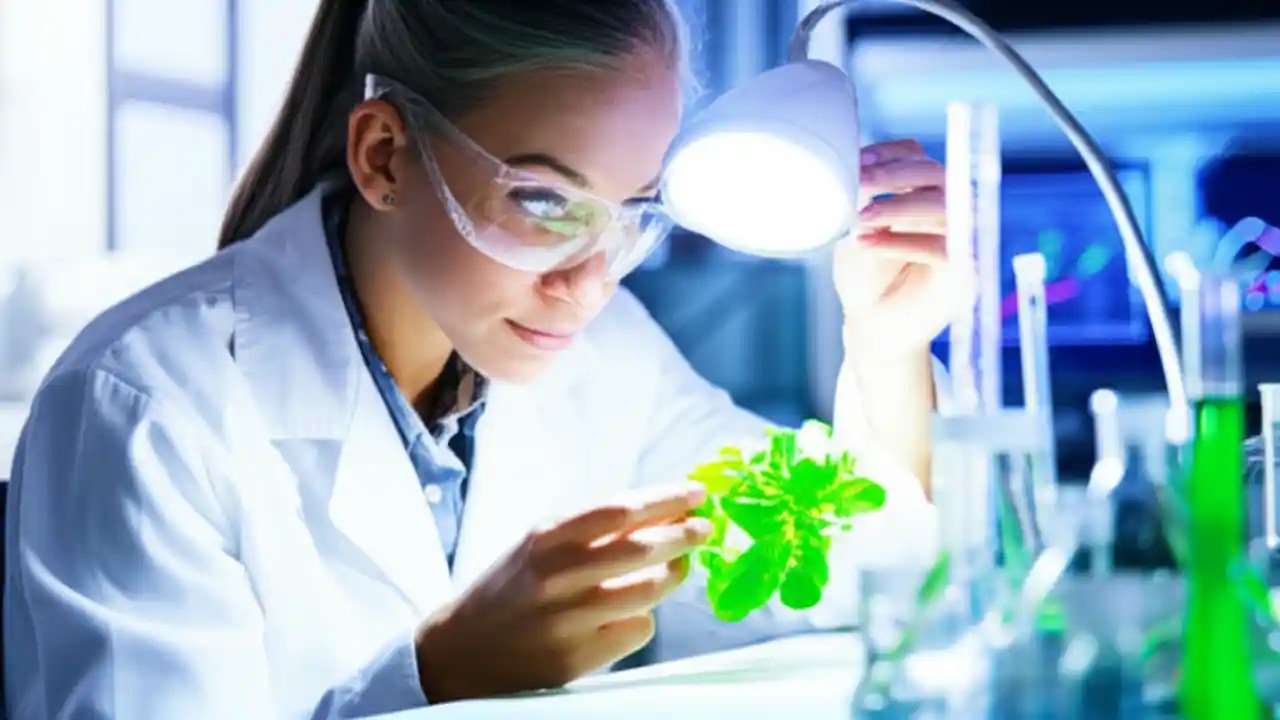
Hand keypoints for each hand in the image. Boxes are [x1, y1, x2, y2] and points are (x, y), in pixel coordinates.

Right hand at [414, 483, 710, 701]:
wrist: (460, 653)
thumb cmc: (508, 590)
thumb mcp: (537, 546)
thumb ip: (588, 531)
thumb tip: (658, 510)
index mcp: (546, 538)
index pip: (618, 509)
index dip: (664, 498)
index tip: (695, 492)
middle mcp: (558, 575)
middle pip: (641, 548)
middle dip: (684, 534)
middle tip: (705, 528)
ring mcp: (569, 619)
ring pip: (648, 591)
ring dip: (673, 574)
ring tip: (679, 566)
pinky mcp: (578, 658)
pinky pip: (636, 629)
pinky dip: (644, 617)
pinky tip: (632, 613)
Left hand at [834, 139, 972, 362]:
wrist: (872, 327)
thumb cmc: (864, 277)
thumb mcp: (856, 232)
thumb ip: (860, 203)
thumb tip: (855, 169)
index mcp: (923, 195)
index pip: (918, 158)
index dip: (890, 155)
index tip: (858, 162)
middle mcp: (948, 213)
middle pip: (938, 176)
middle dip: (895, 175)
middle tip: (858, 184)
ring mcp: (960, 242)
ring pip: (945, 207)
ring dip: (898, 207)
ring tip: (860, 219)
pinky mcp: (962, 275)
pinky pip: (944, 249)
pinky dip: (903, 242)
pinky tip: (869, 243)